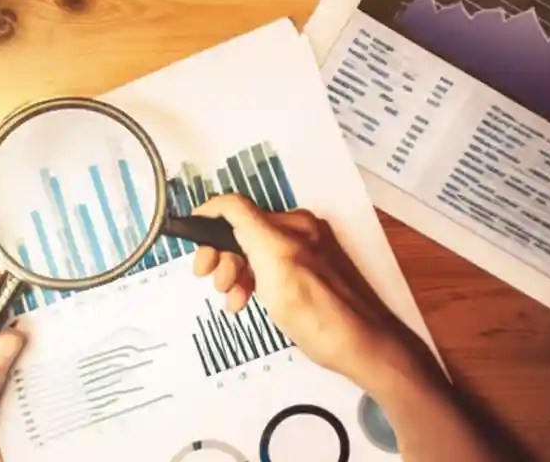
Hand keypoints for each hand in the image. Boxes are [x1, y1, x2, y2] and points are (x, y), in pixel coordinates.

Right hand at [192, 195, 433, 388]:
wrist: (360, 347)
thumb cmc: (322, 312)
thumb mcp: (275, 260)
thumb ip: (246, 225)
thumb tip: (220, 203)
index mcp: (292, 223)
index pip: (238, 206)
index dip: (209, 216)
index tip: (189, 231)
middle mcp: (299, 232)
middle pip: (243, 231)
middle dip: (221, 253)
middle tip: (207, 275)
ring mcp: (304, 255)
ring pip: (252, 253)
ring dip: (234, 272)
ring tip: (232, 296)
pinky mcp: (307, 277)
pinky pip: (267, 270)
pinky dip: (252, 283)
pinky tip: (247, 300)